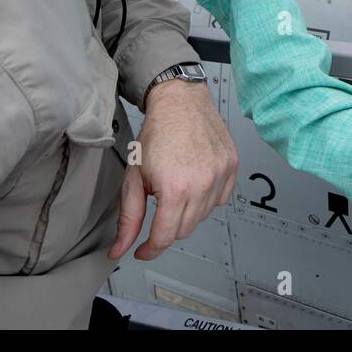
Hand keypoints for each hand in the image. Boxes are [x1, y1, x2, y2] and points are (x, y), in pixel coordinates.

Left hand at [108, 79, 237, 260]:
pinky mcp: (232, 168)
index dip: (150, 249)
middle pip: (184, 230)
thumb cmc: (157, 133)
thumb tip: (120, 248)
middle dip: (167, 227)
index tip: (144, 250)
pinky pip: (220, 200)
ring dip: (187, 211)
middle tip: (157, 207)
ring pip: (203, 216)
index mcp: (175, 189)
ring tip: (176, 188)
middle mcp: (202, 185)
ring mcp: (221, 176)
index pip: (165, 238)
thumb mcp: (134, 177)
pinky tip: (194, 182)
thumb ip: (128, 218)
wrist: (180, 102)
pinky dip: (206, 198)